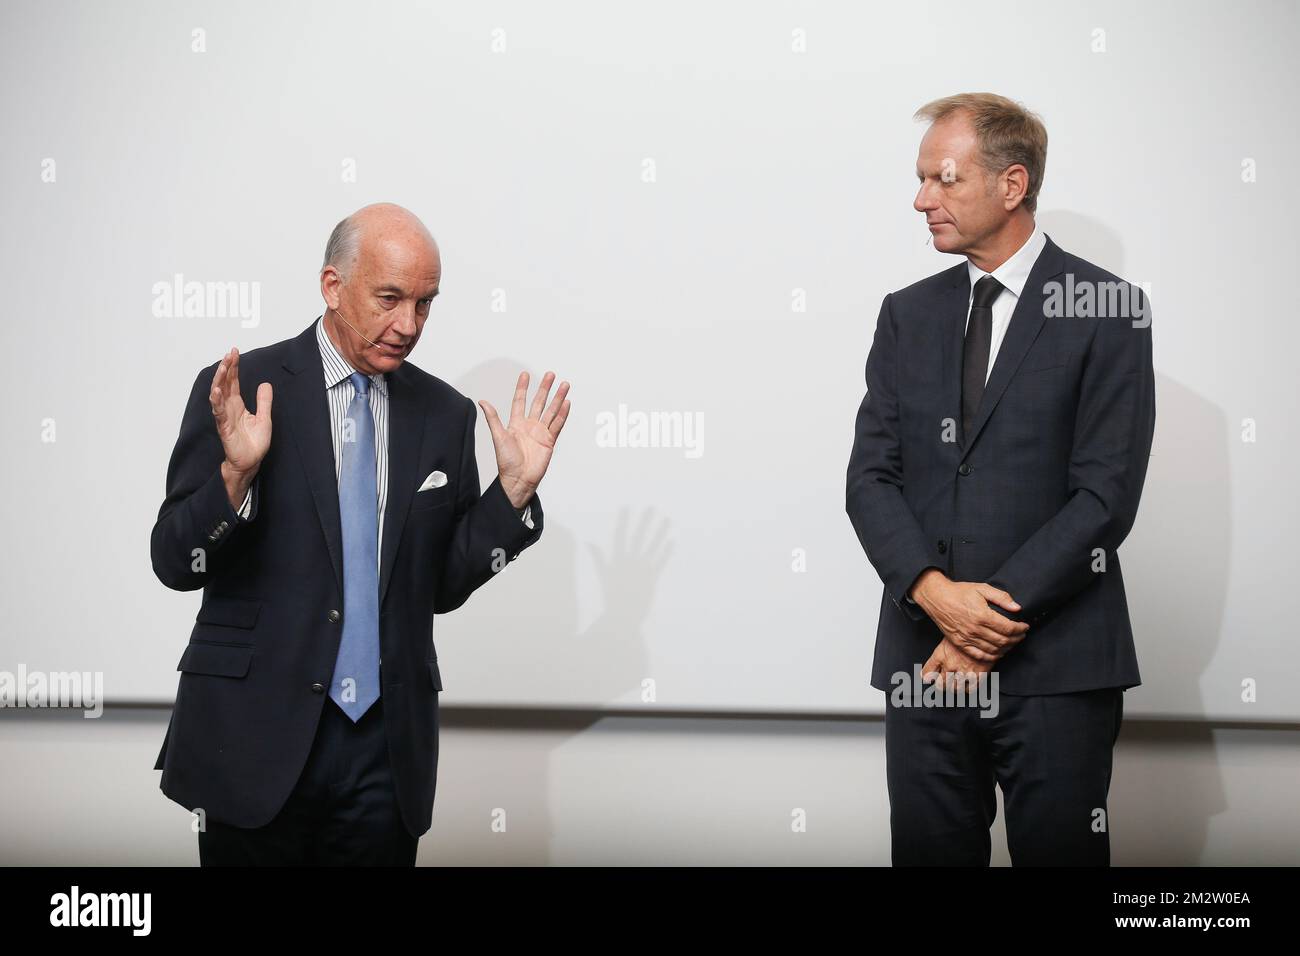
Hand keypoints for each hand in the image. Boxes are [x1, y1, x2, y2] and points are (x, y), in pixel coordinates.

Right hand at [210, 347, 271, 508]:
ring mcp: (224, 417)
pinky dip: (216, 401)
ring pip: (218, 395)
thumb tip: (265, 384)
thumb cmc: (254, 443)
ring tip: (223, 367)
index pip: (233, 382)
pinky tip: (217, 391)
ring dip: (220, 380)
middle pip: (224, 384)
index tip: (234, 352)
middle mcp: (228, 408)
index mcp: (237, 405)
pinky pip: (218, 412)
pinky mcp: (224, 427)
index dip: (233, 367)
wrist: (251, 461)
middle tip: (229, 353)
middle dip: (226, 368)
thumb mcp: (264, 417)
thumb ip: (264, 401)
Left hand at [479, 371, 570, 508]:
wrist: (518, 479)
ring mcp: (541, 433)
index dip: (523, 388)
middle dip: (545, 388)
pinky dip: (562, 414)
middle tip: (551, 375)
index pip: (520, 401)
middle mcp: (529, 426)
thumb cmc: (506, 462)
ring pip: (551, 411)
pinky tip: (566, 403)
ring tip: (564, 386)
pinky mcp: (549, 441)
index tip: (526, 375)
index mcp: (516, 424)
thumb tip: (482, 402)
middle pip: (539, 402)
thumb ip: (493, 418)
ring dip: (558, 398)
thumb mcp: (498, 437)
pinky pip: (557, 425)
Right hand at [910, 569, 1027, 661]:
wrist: (937, 598)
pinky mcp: (960, 643)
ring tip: (1012, 642)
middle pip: (1003, 641)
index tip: (1025, 626)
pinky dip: (992, 656)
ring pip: (994, 650)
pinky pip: (979, 655)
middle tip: (1021, 634)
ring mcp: (967, 638)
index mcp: (982, 615)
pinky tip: (998, 652)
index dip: (1020, 629)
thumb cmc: (959, 592)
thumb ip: (1001, 597)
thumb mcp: (982, 588)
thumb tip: (1017, 608)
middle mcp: (975, 629)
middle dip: (1016, 639)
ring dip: (1007, 648)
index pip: (1009, 628)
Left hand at [922, 637, 992, 692]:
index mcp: (941, 654)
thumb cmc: (967, 632)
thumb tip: (926, 675)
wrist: (987, 631)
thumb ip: (937, 656)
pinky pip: (969, 690)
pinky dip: (967, 689)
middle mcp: (951, 665)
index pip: (927, 674)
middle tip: (945, 681)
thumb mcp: (947, 638)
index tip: (931, 678)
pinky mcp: (978, 675)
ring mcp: (964, 671)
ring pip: (954, 689)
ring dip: (954, 687)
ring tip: (956, 682)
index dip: (928, 677)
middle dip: (942, 684)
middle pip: (940, 685)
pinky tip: (967, 683)